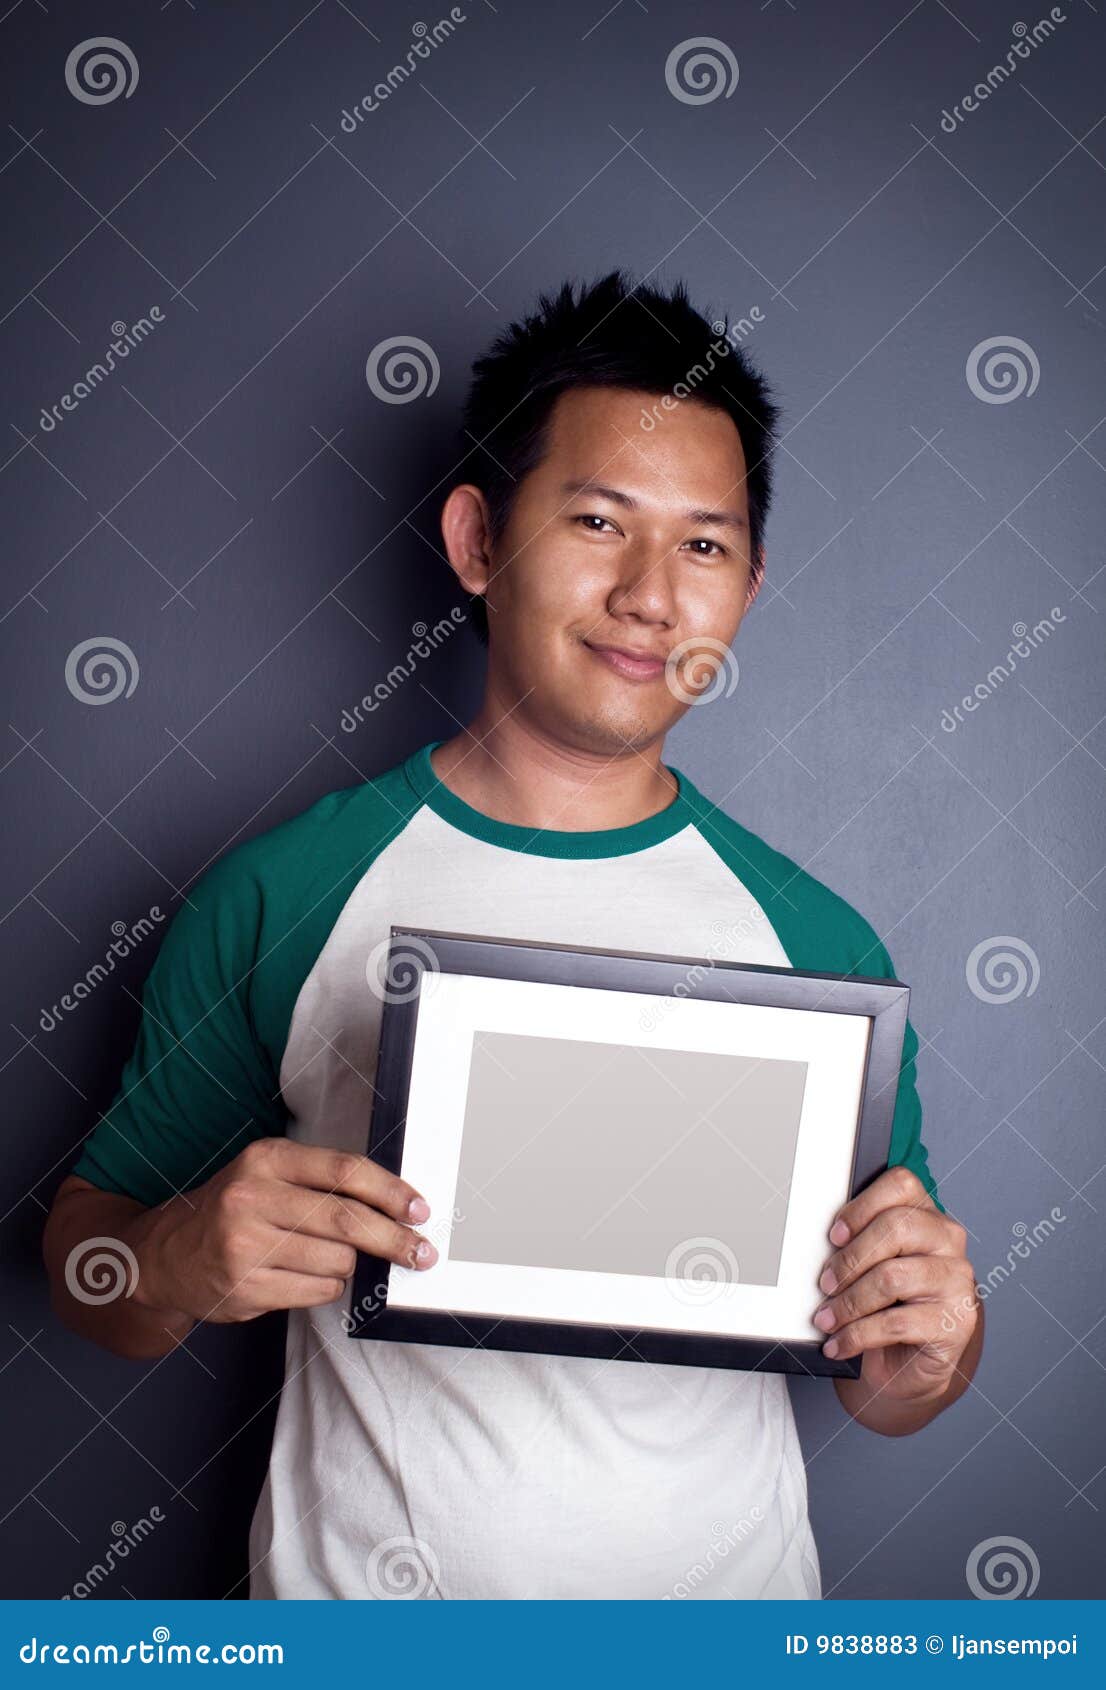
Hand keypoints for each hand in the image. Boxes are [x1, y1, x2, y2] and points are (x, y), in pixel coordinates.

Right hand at [130, 1138, 436, 1324]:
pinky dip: (327, 1287)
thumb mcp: (267, 1175)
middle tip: (421, 1253)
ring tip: (327, 1259)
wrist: (164, 1257)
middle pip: (346, 1220)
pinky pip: (317, 1291)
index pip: (344, 1170)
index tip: (420, 1209)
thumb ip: (321, 1181)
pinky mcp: (245, 1287)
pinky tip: (305, 1277)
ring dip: (349, 1266)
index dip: (390, 1191)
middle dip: (393, 1239)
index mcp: (266, 1159)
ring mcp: (246, 1245)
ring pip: (337, 1260)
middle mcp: (252, 1197)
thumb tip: (395, 1205)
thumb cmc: (232, 1210)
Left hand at [814, 1165, 978, 1408]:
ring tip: (826, 1318)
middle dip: (850, 1258)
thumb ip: (857, 1244)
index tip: (834, 1235)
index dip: (862, 1206)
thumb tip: (817, 1242)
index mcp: (926, 1216)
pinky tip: (840, 1343)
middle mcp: (948, 1242)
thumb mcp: (870, 1267)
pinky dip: (858, 1335)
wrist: (909, 1364)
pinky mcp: (957, 1322)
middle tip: (825, 1283)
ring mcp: (957, 1282)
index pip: (901, 1185)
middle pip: (897, 1227)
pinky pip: (897, 1323)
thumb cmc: (885, 1306)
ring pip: (893, 1277)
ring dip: (849, 1302)